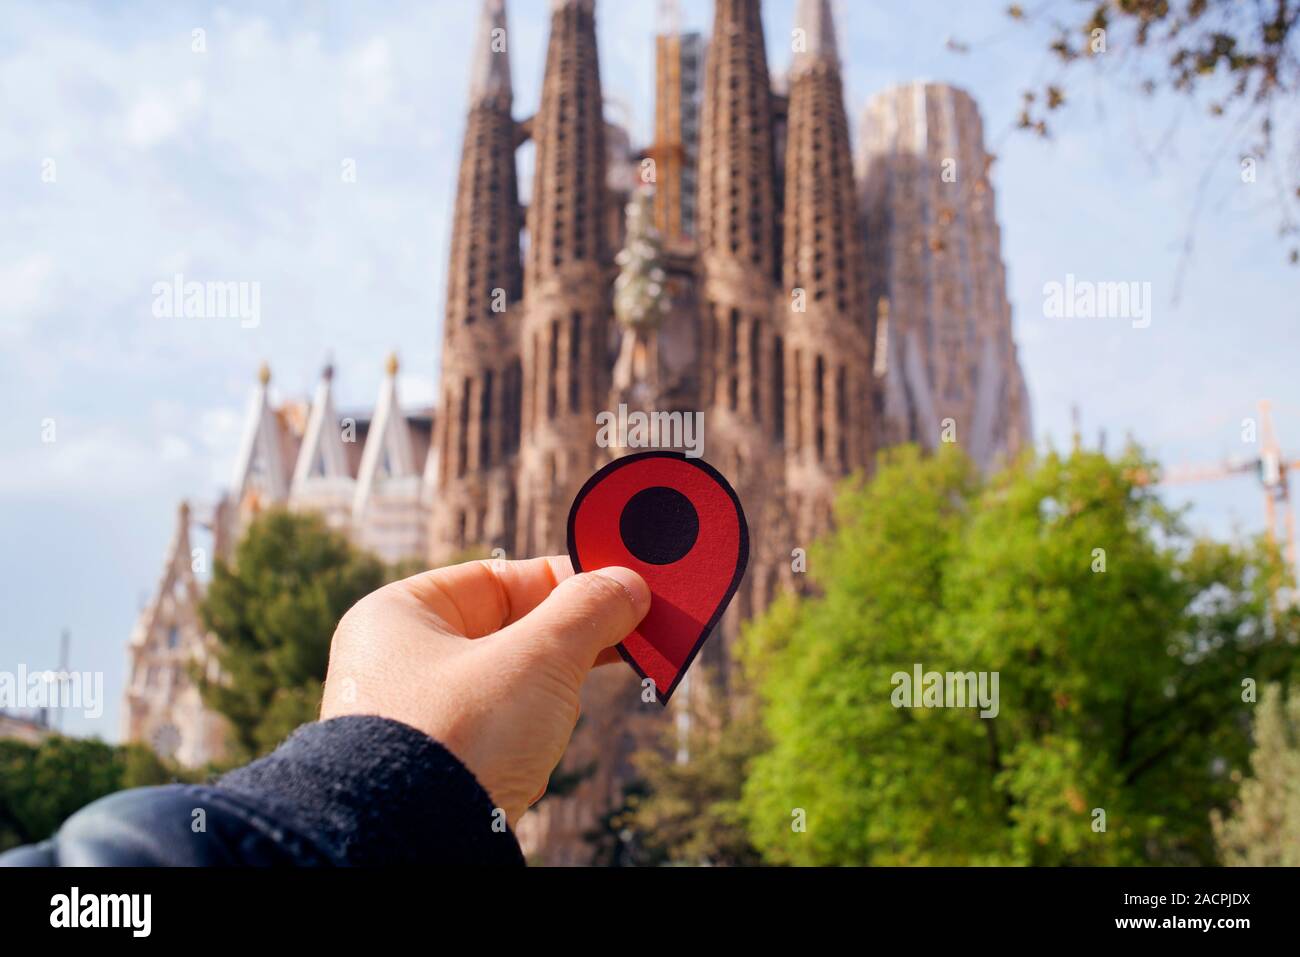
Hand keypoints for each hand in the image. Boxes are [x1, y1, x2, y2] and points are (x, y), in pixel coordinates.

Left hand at [319, 556, 649, 825]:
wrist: (413, 845)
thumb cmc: (460, 735)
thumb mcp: (538, 658)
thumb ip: (587, 611)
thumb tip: (628, 584)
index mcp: (400, 615)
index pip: (498, 577)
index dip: (565, 578)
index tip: (619, 585)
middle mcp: (397, 660)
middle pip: (506, 627)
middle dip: (572, 630)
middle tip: (633, 628)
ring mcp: (414, 714)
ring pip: (508, 678)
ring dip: (562, 675)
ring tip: (614, 670)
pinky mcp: (435, 763)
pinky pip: (499, 722)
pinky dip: (539, 717)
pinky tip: (566, 722)